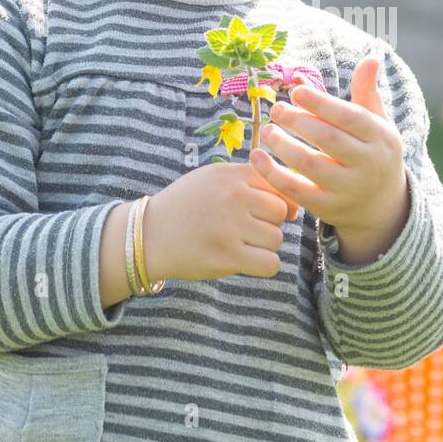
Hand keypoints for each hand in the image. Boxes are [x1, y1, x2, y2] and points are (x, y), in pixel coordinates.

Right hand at [144, 162, 299, 281]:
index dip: (280, 201)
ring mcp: (230, 226)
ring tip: (241, 245)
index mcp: (231, 175)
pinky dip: (263, 265)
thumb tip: (294, 205)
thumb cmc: (186, 207)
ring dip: (264, 246)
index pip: (277, 184)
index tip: (268, 212)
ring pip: (276, 239)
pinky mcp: (227, 256)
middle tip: (248, 232)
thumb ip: (249, 182)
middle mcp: (233, 197)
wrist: (148, 235)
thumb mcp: (213, 179)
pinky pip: (269, 263)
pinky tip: (245, 261)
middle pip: (280, 213)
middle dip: (270, 225)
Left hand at [250, 54, 409, 261]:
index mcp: (380, 138)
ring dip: (283, 146)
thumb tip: (370, 57)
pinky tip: (257, 157)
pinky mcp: (328, 209)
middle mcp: (368, 164)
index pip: (351, 118)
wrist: (382, 206)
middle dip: (299, 122)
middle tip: (276, 109)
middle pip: (330, 140)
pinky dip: (273, 175)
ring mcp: (348, 189)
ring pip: (311, 166)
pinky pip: (296, 192)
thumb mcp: (378, 124)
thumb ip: (367, 93)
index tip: (295, 92)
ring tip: (267, 131)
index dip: (322, 104)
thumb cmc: (373, 152)